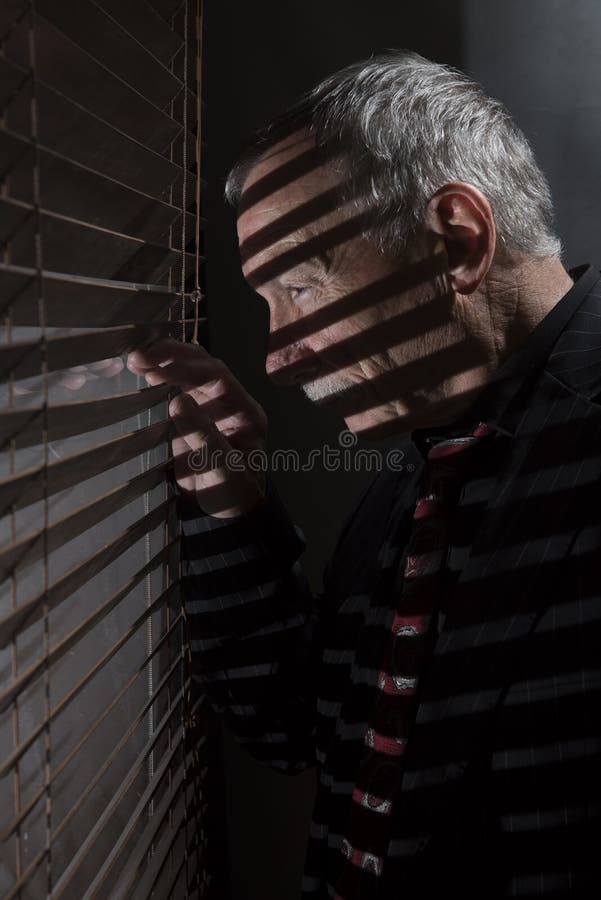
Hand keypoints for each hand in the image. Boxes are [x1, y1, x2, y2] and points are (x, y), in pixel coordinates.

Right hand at [126, 338, 268, 517]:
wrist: (226, 511)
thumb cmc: (233, 493)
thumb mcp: (222, 469)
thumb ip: (203, 436)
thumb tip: (178, 400)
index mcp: (246, 412)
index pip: (217, 378)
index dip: (186, 370)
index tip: (156, 370)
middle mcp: (231, 401)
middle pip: (205, 366)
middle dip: (173, 356)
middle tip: (139, 357)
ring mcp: (213, 404)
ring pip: (192, 369)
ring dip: (165, 360)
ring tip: (135, 359)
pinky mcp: (194, 411)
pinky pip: (179, 384)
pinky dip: (162, 373)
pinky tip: (142, 370)